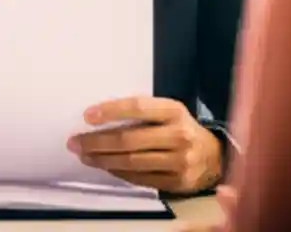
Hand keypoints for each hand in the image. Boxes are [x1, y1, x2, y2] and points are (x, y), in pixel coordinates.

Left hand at [68, 97, 223, 193]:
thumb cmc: (181, 128)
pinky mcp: (177, 182)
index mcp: (174, 111)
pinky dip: (118, 172)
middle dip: (97, 141)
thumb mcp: (169, 112)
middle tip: (75, 142)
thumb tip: (99, 118)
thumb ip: (143, 113)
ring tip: (84, 155)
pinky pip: (140, 178)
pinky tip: (105, 166)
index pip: (138, 107)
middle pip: (130, 139)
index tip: (87, 115)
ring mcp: (179, 161)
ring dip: (103, 159)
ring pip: (132, 161)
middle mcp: (178, 135)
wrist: (215, 157)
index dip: (111, 111)